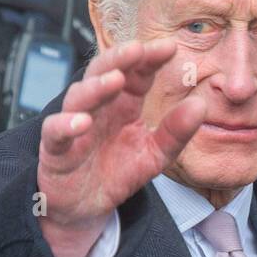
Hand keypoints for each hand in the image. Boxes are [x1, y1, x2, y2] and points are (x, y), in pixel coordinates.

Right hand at [36, 38, 206, 256]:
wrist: (86, 209)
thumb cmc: (116, 174)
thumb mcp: (154, 156)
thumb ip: (176, 133)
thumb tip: (200, 106)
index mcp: (123, 105)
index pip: (135, 73)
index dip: (149, 59)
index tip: (169, 48)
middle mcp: (97, 109)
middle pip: (102, 72)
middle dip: (118, 58)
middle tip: (137, 49)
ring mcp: (74, 126)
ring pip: (78, 97)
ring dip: (96, 87)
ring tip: (115, 80)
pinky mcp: (55, 149)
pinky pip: (55, 132)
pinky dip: (66, 125)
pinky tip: (81, 122)